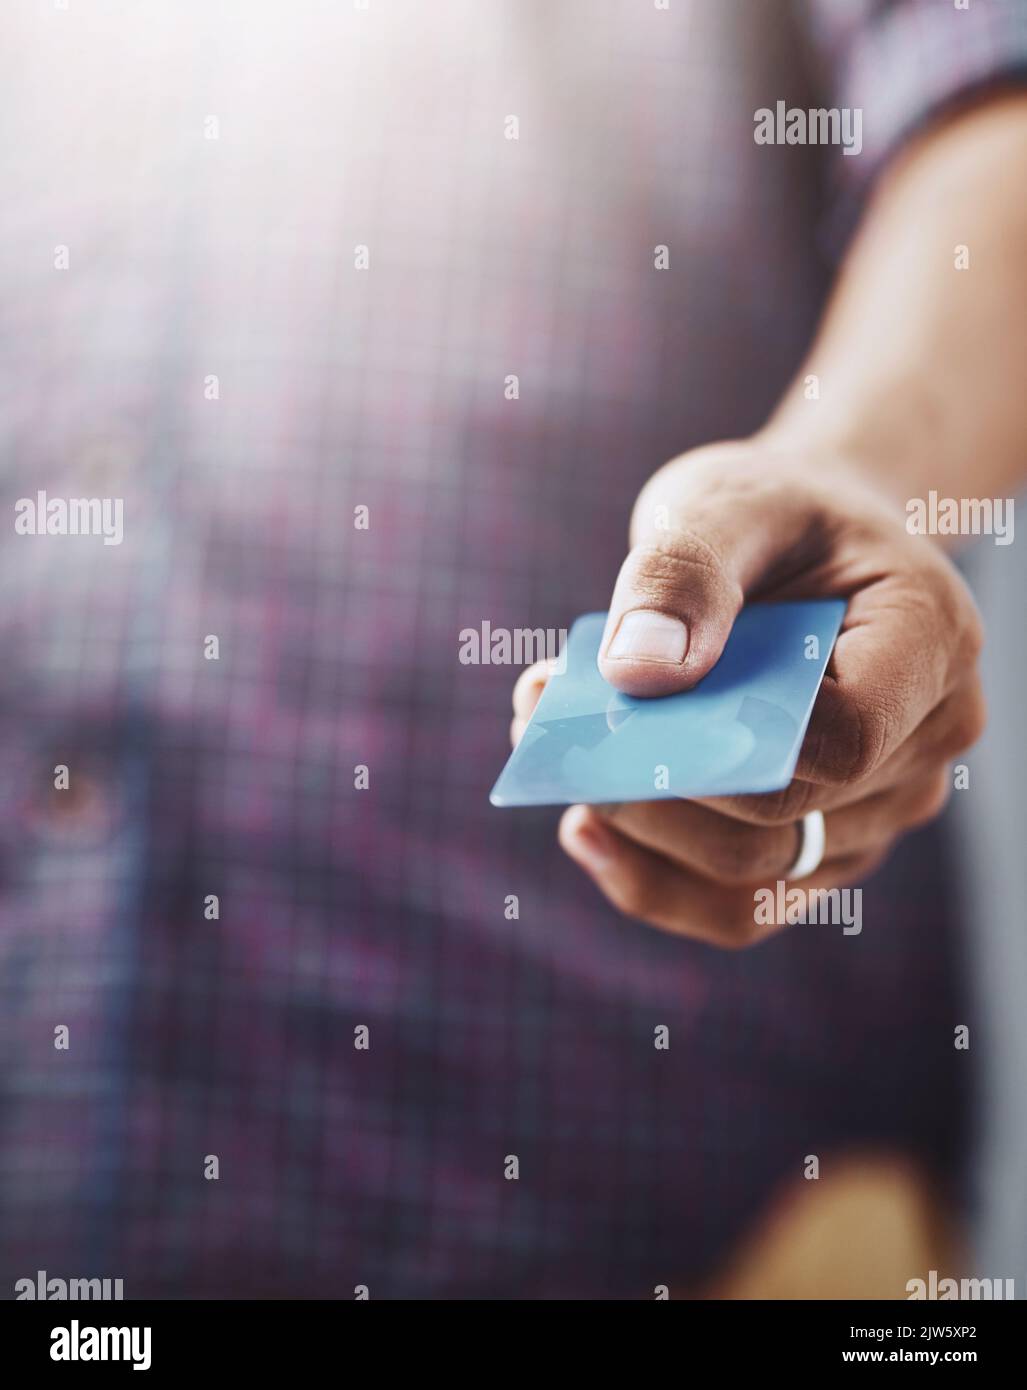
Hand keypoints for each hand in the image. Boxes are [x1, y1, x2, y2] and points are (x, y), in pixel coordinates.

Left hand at [511, 438, 985, 947]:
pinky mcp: (825, 847)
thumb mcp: (727, 501)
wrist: (807, 541)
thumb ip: (683, 574)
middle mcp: (924, 743)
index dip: (728, 745)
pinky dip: (654, 877)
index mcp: (930, 642)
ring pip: (755, 881)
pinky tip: (585, 826)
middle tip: (538, 714)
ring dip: (638, 832)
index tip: (618, 700)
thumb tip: (636, 675)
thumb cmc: (775, 516)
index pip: (844, 739)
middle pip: (786, 824)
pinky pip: (741, 907)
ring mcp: (881, 810)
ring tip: (550, 761)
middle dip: (650, 787)